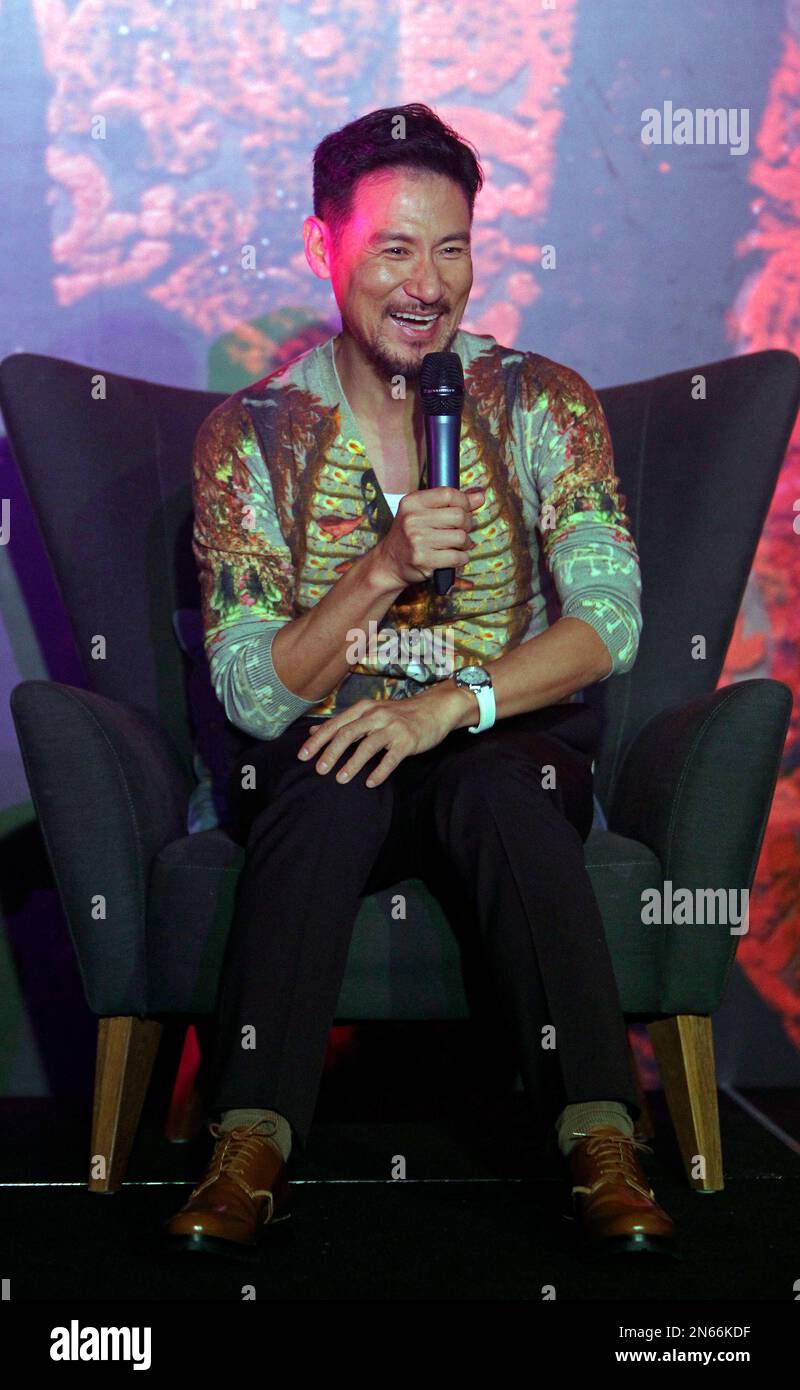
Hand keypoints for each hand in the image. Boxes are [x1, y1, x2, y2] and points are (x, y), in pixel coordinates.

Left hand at [296, 688, 466, 786]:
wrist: (435, 708)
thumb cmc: (399, 714)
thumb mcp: (370, 713)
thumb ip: (343, 722)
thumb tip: (314, 731)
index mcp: (364, 709)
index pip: (335, 724)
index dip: (317, 740)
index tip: (302, 756)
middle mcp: (377, 715)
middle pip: (348, 733)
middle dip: (331, 752)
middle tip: (319, 770)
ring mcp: (393, 727)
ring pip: (368, 745)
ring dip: (353, 763)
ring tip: (341, 779)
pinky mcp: (408, 740)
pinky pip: (392, 757)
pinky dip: (380, 771)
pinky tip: (371, 783)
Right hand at [371, 486, 484, 589]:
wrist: (389, 563)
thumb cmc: (411, 536)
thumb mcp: (423, 513)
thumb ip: (451, 503)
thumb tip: (480, 496)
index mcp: (412, 502)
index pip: (448, 494)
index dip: (464, 502)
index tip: (467, 509)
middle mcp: (412, 519)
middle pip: (459, 515)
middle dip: (467, 524)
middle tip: (462, 530)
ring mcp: (417, 540)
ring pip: (461, 537)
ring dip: (465, 544)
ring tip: (457, 545)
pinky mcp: (423, 560)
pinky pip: (457, 557)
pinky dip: (462, 558)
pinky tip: (454, 557)